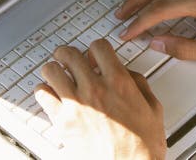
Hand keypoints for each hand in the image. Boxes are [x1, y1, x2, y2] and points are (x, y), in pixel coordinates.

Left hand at [35, 40, 165, 159]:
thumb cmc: (142, 148)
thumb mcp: (153, 109)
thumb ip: (139, 84)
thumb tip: (128, 74)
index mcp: (119, 82)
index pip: (98, 47)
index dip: (95, 48)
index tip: (94, 55)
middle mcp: (95, 89)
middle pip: (69, 54)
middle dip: (68, 54)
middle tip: (68, 58)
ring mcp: (76, 104)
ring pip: (51, 71)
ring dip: (53, 70)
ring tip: (56, 74)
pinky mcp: (63, 121)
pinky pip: (42, 95)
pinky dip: (43, 91)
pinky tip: (50, 94)